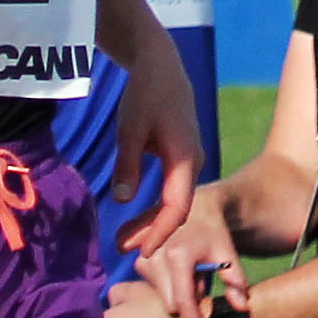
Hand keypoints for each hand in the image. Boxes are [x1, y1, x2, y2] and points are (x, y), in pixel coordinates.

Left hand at [104, 49, 205, 284]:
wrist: (161, 65)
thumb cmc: (145, 93)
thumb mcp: (130, 129)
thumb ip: (127, 165)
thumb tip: (124, 200)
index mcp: (185, 158)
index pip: (176, 207)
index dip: (160, 232)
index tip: (142, 251)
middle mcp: (193, 162)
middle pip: (177, 208)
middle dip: (153, 232)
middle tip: (124, 250)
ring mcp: (190, 159)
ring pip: (175, 200)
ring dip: (153, 221)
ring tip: (126, 238)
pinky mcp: (182, 156)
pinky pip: (173, 189)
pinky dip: (156, 205)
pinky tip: (137, 216)